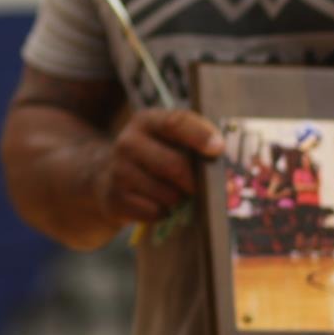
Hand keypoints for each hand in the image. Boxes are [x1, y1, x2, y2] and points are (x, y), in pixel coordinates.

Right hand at [95, 109, 222, 224]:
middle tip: (204, 189)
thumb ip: (192, 140)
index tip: (218, 149)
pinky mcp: (115, 197)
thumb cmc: (154, 156)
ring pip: (166, 194)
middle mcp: (128, 142)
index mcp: (146, 121)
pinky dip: (163, 213)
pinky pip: (154, 212)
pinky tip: (158, 205)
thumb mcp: (167, 139)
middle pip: (174, 165)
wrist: (109, 178)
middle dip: (194, 182)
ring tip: (175, 195)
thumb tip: (224, 157)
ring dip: (178, 200)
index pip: (175, 123)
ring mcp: (118, 171)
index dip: (199, 135)